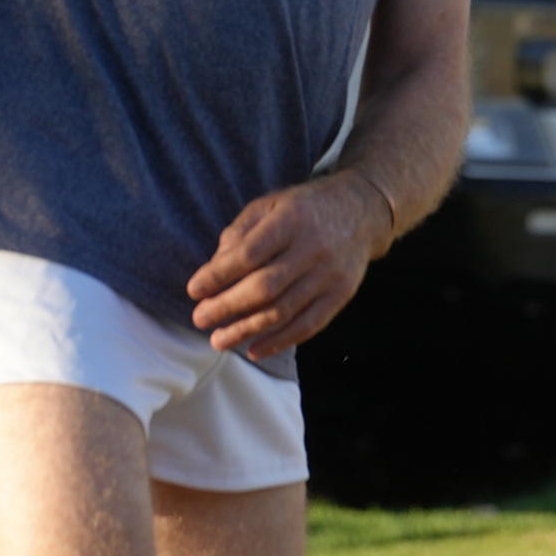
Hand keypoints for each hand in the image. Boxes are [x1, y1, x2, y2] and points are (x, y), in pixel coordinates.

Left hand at [189, 172, 394, 363]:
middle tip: (199, 319)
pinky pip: (308, 325)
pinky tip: (255, 349)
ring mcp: (330, 274)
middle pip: (265, 287)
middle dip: (227, 307)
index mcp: (291, 220)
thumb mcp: (270, 206)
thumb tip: (214, 270)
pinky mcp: (341, 295)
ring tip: (219, 340)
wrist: (361, 211)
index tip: (193, 290)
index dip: (218, 275)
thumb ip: (240, 233)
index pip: (249, 254)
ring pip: (284, 311)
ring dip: (247, 330)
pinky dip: (280, 342)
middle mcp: (313, 248)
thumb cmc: (304, 209)